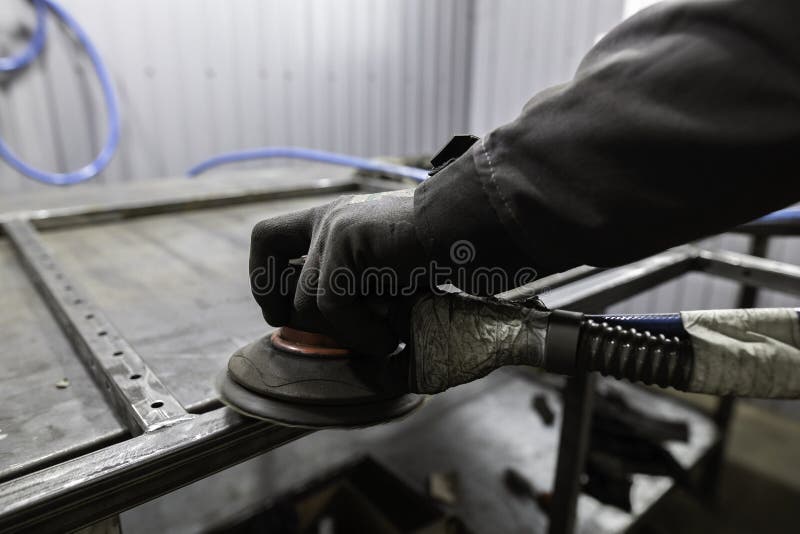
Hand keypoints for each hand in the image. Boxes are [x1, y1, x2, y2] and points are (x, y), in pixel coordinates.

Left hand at [249, 189, 425, 355]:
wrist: (472, 231)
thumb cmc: (439, 258)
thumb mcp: (386, 275)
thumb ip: (354, 290)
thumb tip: (328, 333)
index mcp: (334, 220)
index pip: (268, 237)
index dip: (263, 279)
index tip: (284, 311)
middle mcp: (328, 218)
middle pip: (274, 264)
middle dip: (292, 311)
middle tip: (333, 334)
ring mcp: (335, 227)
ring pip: (306, 301)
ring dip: (346, 333)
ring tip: (385, 337)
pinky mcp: (346, 242)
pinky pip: (332, 304)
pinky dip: (360, 332)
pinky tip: (390, 337)